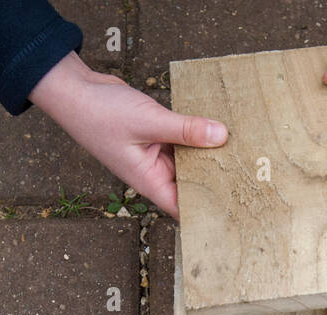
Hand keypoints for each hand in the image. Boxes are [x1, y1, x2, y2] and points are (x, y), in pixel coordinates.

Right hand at [29, 52, 227, 218]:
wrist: (74, 89)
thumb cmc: (99, 114)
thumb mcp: (149, 121)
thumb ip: (186, 129)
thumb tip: (221, 136)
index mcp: (149, 181)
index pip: (184, 208)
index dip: (208, 213)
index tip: (237, 212)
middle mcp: (154, 171)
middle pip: (193, 183)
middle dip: (217, 180)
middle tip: (252, 177)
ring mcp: (156, 153)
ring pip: (191, 159)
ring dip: (210, 154)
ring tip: (245, 152)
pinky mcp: (157, 135)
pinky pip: (183, 139)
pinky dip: (198, 134)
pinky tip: (221, 128)